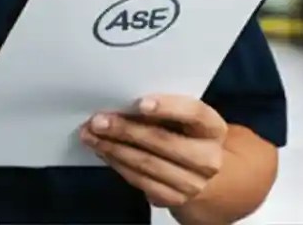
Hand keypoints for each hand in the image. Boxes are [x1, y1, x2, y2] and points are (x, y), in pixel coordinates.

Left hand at [80, 94, 227, 208]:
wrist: (203, 174)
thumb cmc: (186, 135)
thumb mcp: (183, 119)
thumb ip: (162, 110)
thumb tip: (122, 102)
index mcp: (212, 128)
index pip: (194, 113)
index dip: (168, 107)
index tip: (141, 103)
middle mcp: (208, 158)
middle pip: (164, 142)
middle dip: (126, 130)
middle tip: (98, 120)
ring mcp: (192, 183)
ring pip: (147, 163)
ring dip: (113, 148)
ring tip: (90, 135)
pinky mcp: (174, 199)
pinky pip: (139, 180)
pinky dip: (117, 163)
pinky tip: (102, 151)